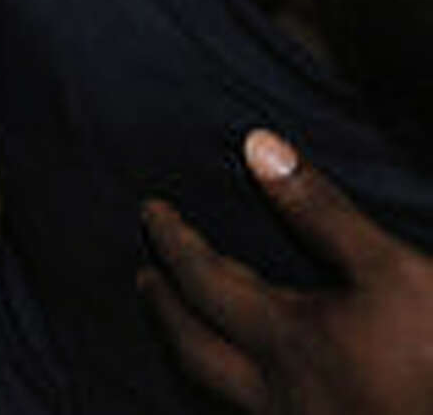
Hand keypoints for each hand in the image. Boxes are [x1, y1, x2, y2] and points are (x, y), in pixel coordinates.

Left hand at [140, 130, 432, 413]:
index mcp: (282, 340)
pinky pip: (246, 413)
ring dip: (189, 350)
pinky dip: (224, 385)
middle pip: (191, 348)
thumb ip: (319, 210)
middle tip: (146, 276)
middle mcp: (273, 393)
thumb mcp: (387, 267)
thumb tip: (256, 145)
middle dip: (163, 307)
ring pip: (213, 391)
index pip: (201, 281)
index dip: (171, 242)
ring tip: (180, 322)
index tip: (151, 212)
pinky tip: (243, 376)